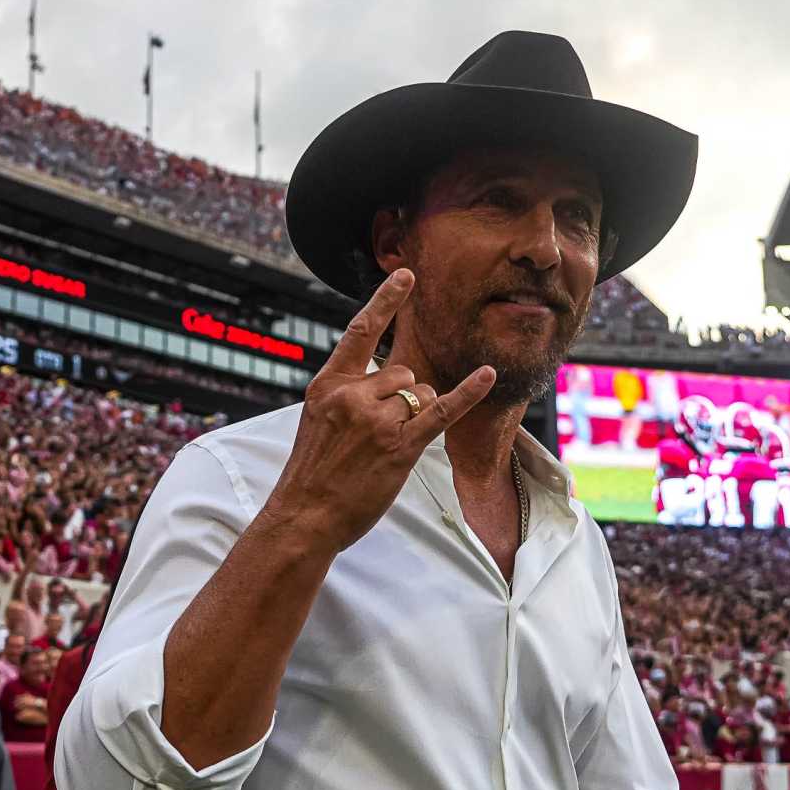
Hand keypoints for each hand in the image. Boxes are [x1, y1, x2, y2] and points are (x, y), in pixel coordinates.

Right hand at [262, 269, 495, 553]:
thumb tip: (388, 380)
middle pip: (402, 372)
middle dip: (405, 394)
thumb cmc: (311, 473)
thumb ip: (346, 394)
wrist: (303, 514)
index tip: (406, 274)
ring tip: (394, 442)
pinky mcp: (399, 447)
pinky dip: (467, 393)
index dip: (386, 301)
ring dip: (418, 411)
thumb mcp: (317, 419)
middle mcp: (352, 396)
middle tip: (386, 430)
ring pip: (419, 393)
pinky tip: (486, 375)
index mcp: (329, 385)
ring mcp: (376, 421)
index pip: (361, 331)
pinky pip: (441, 411)